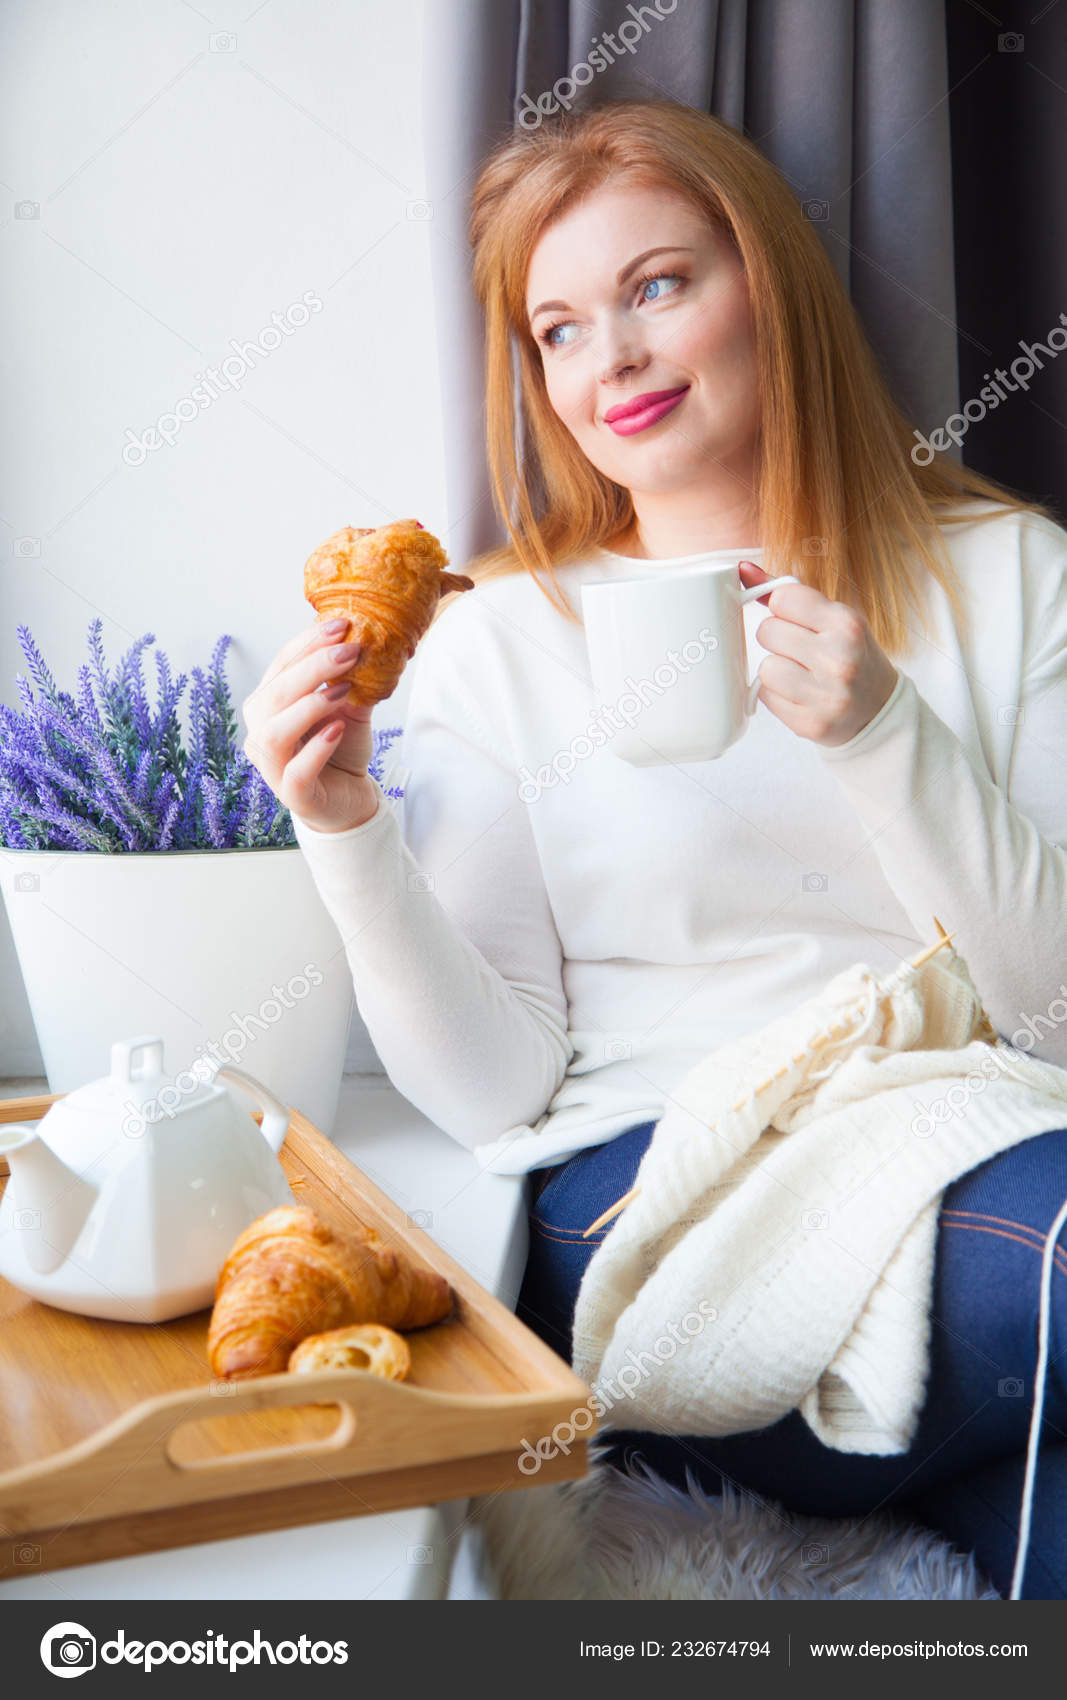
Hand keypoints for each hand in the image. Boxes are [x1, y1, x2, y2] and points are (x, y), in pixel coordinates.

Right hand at [240, 617, 380, 833]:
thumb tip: (367, 639)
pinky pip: (296, 771)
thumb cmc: (341, 750)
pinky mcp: (292, 796)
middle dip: (312, 668)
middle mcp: (261, 733)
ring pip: (274, 733)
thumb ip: (350, 679)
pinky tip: (337, 729)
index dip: (308, 643)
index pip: (281, 666)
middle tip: (350, 650)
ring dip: (309, 706)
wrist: (351, 799)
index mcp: (269, 705)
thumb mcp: (348, 708)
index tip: (342, 624)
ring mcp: (272, 767)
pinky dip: (316, 749)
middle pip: (275, 695)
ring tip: (343, 690)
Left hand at [739, 561, 898, 748]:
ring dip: (776, 669)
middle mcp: (839, 659)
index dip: (782, 608)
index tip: (796, 619)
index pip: (783, 598)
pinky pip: (766, 697)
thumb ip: (788, 595)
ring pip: (765, 667)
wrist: (880, 710)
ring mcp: (825, 695)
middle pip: (767, 632)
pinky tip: (800, 694)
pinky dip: (776, 694)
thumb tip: (742, 569)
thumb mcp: (833, 618)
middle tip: (801, 649)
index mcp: (847, 624)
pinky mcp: (809, 723)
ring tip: (800, 673)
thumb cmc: (851, 656)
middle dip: (777, 639)